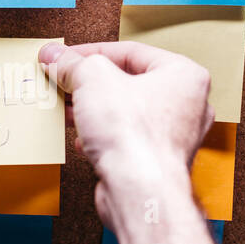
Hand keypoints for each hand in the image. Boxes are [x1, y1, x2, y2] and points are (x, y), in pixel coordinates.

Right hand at [39, 40, 216, 243]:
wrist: (140, 191)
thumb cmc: (134, 136)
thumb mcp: (92, 80)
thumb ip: (73, 64)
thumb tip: (57, 56)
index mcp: (184, 75)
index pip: (130, 52)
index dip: (91, 52)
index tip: (66, 57)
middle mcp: (187, 105)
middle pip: (129, 83)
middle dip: (91, 83)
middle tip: (65, 81)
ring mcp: (174, 137)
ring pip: (127, 113)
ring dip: (94, 111)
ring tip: (68, 108)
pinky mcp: (158, 162)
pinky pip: (127, 140)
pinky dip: (104, 137)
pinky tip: (84, 140)